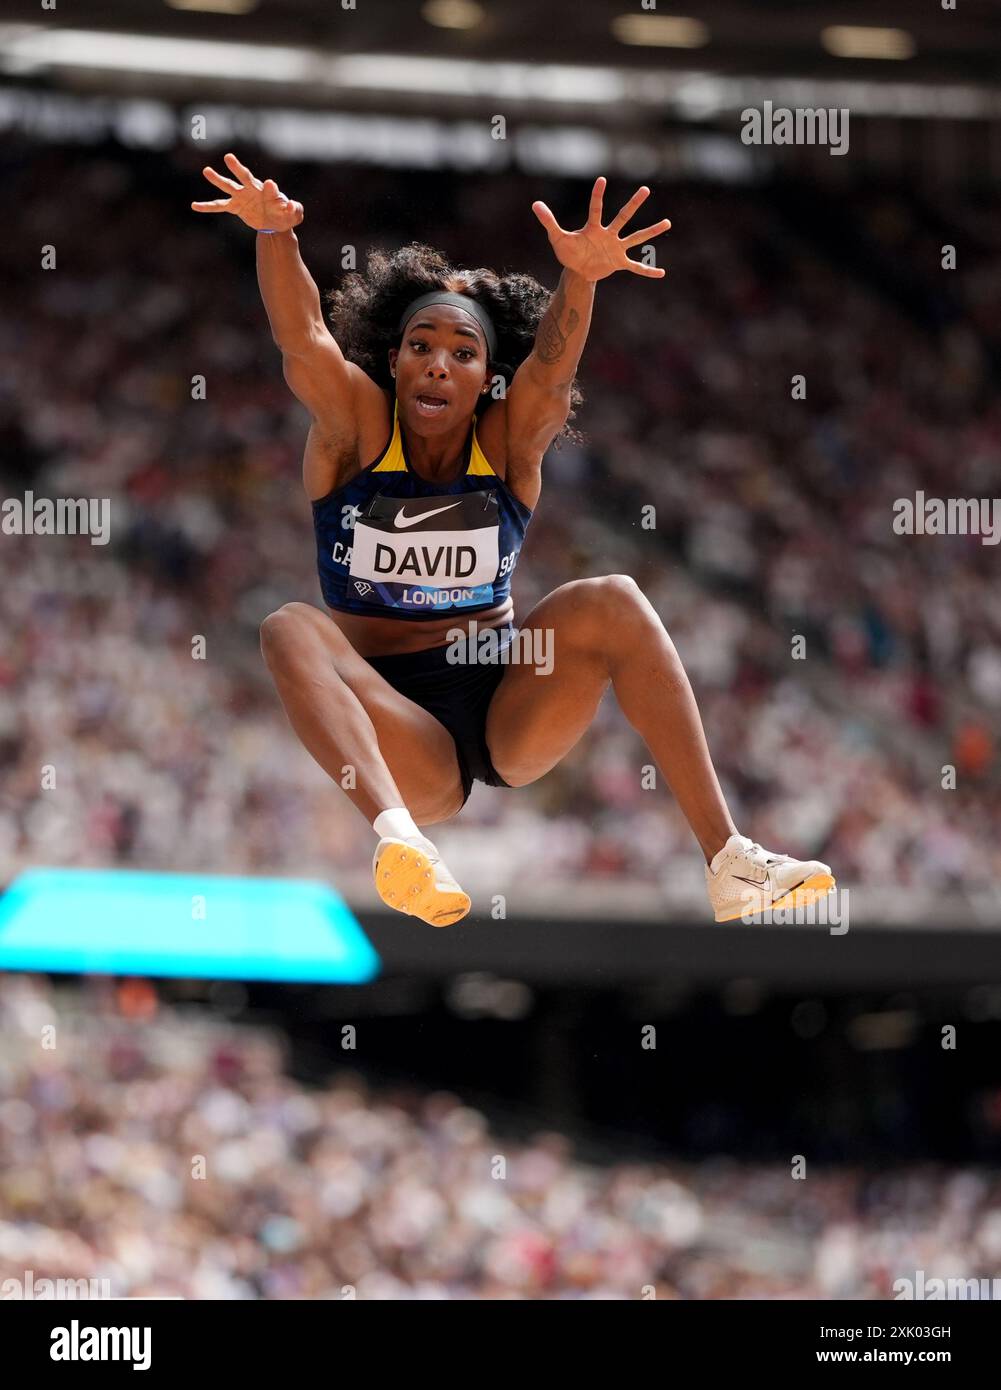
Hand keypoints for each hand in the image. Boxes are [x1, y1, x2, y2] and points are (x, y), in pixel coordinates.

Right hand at [191, 152, 303, 230]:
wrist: (275, 222)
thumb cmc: (286, 215)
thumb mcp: (295, 215)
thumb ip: (295, 209)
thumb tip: (290, 205)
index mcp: (269, 192)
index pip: (270, 189)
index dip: (271, 188)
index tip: (271, 185)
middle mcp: (253, 190)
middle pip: (244, 177)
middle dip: (237, 168)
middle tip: (229, 157)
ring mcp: (242, 197)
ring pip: (228, 187)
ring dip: (218, 179)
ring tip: (206, 171)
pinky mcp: (235, 207)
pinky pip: (219, 206)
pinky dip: (208, 206)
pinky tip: (195, 205)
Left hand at [531, 177, 669, 281]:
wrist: (577, 271)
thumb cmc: (568, 253)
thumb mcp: (557, 238)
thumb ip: (548, 221)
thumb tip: (535, 204)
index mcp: (593, 228)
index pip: (596, 209)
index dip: (597, 196)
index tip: (602, 180)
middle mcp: (608, 235)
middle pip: (623, 217)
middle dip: (633, 204)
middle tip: (645, 189)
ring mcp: (616, 248)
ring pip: (636, 238)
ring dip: (651, 231)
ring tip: (667, 222)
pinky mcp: (619, 263)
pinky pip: (636, 267)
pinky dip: (648, 271)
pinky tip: (661, 273)